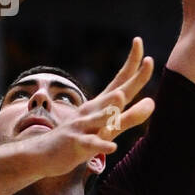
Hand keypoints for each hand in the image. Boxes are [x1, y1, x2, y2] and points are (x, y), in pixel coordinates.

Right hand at [38, 38, 153, 176]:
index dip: (132, 63)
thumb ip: (130, 117)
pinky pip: (90, 144)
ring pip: (99, 117)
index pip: (120, 79)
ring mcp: (82, 126)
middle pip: (117, 93)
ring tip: (120, 98)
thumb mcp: (106, 127)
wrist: (42, 153)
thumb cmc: (78, 138)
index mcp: (100, 104)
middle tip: (149, 62)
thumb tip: (152, 102)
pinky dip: (100, 145)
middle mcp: (92, 110)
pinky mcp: (76, 145)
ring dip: (109, 108)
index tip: (139, 41)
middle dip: (134, 80)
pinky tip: (112, 147)